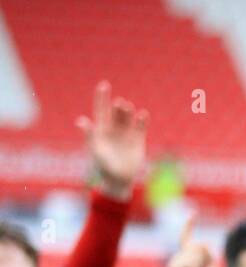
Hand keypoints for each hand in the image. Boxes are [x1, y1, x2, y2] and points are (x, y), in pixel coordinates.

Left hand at [77, 81, 147, 200]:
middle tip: (120, 104)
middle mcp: (114, 129)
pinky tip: (143, 114)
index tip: (104, 85)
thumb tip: (81, 121)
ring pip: (128, 118)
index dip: (102, 97)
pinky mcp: (138, 140)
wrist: (119, 180)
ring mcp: (126, 134)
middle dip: (118, 107)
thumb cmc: (103, 166)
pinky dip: (142, 120)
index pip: (101, 109)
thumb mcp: (95, 149)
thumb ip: (89, 134)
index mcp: (101, 129)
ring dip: (128, 112)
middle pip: (116, 113)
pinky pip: (140, 127)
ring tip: (128, 107)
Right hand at [167, 218, 217, 266]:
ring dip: (201, 266)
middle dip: (207, 259)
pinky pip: (189, 261)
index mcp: (186, 256)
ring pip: (195, 253)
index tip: (194, 214)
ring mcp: (174, 262)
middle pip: (199, 246)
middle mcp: (178, 257)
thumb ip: (209, 253)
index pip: (187, 238)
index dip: (189, 225)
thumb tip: (204, 242)